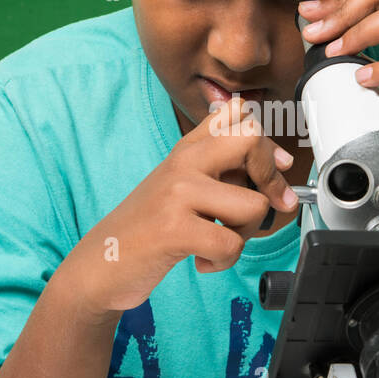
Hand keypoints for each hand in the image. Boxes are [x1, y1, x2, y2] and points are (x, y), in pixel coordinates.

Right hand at [67, 96, 298, 319]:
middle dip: (271, 178)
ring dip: (245, 233)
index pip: (238, 114)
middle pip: (251, 139)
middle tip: (268, 204)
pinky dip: (224, 261)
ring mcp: (177, 193)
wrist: (100, 263)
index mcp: (186, 149)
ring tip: (220, 240)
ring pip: (253, 204)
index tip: (277, 167)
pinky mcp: (173, 229)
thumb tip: (272, 148)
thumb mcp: (178, 183)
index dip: (266, 143)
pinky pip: (231, 244)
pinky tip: (203, 260)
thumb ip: (216, 160)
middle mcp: (182, 162)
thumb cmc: (147, 228)